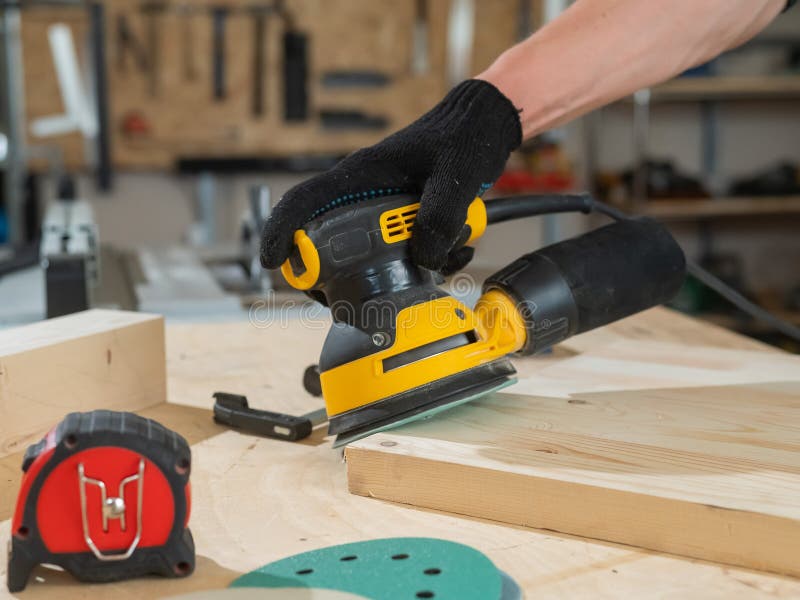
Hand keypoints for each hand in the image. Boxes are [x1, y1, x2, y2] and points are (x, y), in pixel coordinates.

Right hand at [260, 79, 521, 272]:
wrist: (484, 126)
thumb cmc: (463, 135)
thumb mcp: (456, 172)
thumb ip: (441, 214)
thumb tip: (423, 258)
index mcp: (362, 174)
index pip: (304, 200)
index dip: (280, 230)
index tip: (271, 260)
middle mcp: (365, 194)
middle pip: (329, 242)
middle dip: (342, 276)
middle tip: (362, 298)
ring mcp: (383, 209)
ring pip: (370, 255)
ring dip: (400, 272)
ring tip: (439, 264)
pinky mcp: (404, 220)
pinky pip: (402, 253)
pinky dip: (427, 263)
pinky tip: (456, 254)